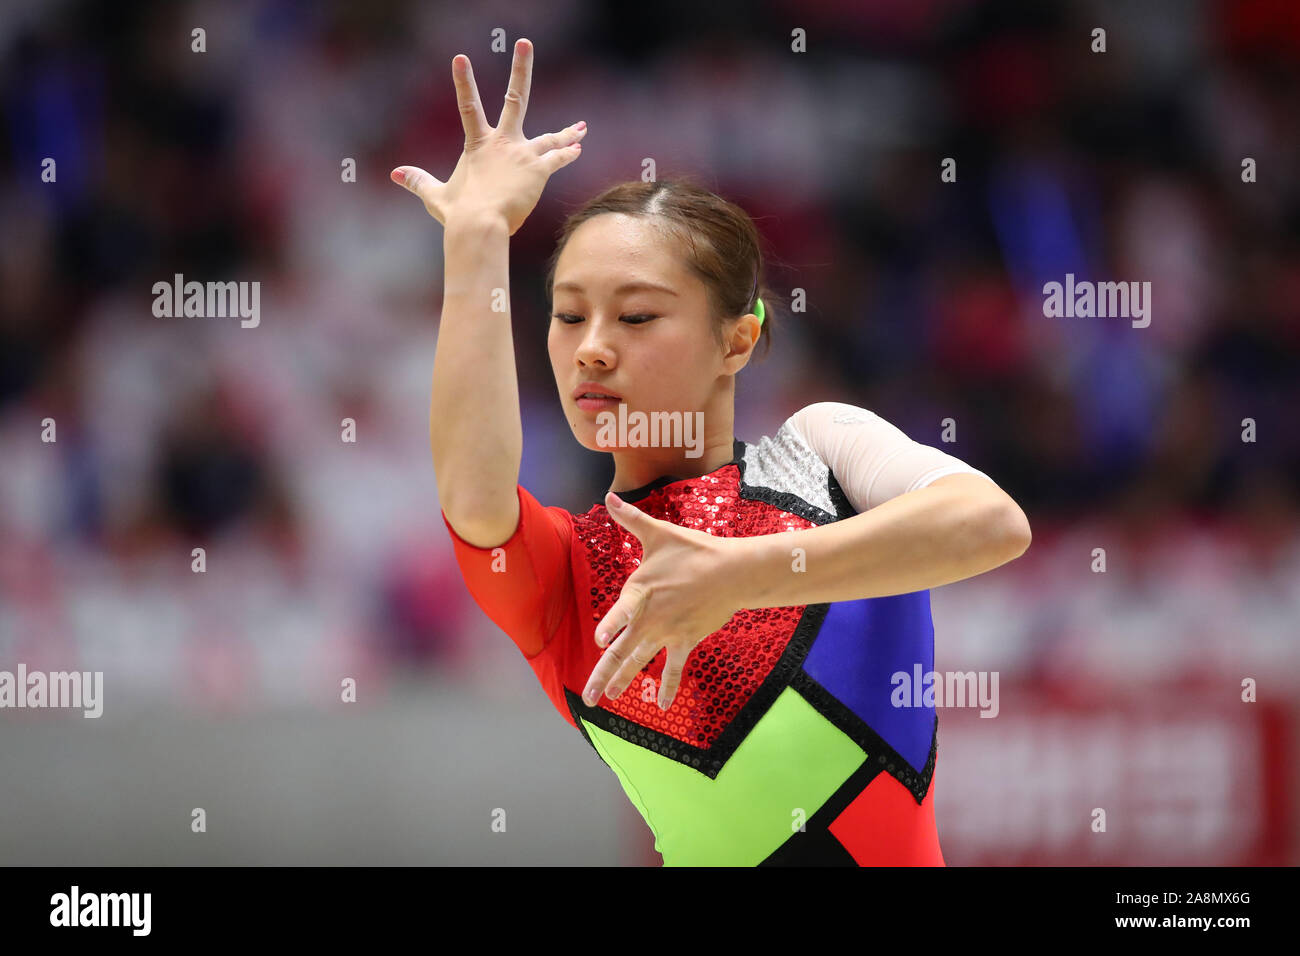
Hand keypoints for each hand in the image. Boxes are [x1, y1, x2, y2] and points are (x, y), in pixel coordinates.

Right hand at [390, 37, 586, 234]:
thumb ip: (419, 181)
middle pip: (514, 99)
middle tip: (524, 44)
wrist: (480, 224)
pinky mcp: (538, 170)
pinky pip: (557, 158)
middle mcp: (502, 142)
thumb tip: (395, 174)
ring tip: (581, 128)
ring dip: (567, 133)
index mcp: (478, 145)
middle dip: (520, 69)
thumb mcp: (436, 196)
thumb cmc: (458, 214)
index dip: (464, 81)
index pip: (468, 106)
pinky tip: (578, 148)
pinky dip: (568, 153)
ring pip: (550, 138)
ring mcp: (523, 154)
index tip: (461, 57)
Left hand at [581, 493, 743, 711]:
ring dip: (623, 681)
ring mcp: (668, 632)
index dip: (610, 625)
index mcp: (640, 591)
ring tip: (607, 699)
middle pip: (622, 650)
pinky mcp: (685, 640)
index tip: (598, 641)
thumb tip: (609, 497)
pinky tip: (663, 707)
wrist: (732, 572)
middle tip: (589, 695)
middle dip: (603, 674)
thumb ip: (630, 519)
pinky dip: (668, 687)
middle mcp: (650, 617)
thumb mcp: (658, 534)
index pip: (621, 612)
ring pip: (640, 661)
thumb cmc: (693, 551)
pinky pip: (673, 668)